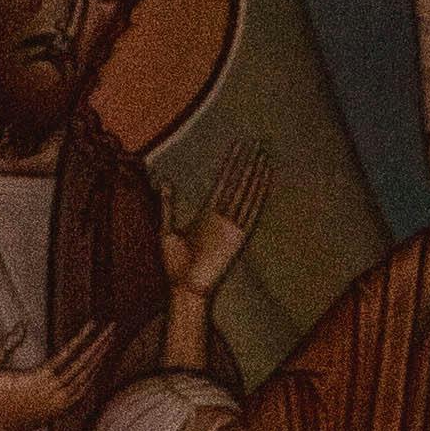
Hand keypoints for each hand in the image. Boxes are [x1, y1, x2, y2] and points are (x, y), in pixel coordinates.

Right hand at [0, 318, 115, 430]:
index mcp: (39, 378)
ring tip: (108, 344)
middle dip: (99, 345)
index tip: (93, 323)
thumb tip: (21, 324)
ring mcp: (58, 404)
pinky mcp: (58, 412)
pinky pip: (81, 394)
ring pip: (86, 380)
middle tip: (112, 329)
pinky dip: (91, 379)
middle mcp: (53, 392)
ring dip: (99, 361)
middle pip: (83, 365)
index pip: (67, 354)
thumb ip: (5, 345)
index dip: (82, 338)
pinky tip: (96, 369)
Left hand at [171, 139, 271, 298]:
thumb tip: (165, 182)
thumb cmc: (174, 266)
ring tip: (264, 154)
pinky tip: (265, 181)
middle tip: (258, 141)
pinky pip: (251, 214)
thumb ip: (167, 207)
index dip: (231, 163)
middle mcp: (222, 218)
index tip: (238, 145)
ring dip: (256, 175)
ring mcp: (231, 227)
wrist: (185, 289)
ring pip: (247, 194)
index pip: (223, 181)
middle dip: (248, 163)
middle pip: (239, 183)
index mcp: (207, 214)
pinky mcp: (237, 238)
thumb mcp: (165, 231)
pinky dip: (259, 197)